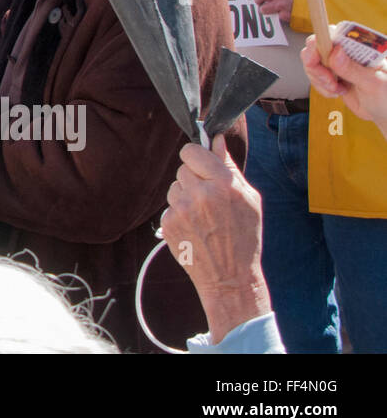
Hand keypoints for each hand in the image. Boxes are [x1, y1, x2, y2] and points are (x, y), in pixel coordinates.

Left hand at [161, 135, 269, 344]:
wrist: (230, 278)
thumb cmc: (245, 237)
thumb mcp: (249, 199)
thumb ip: (230, 167)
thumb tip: (216, 139)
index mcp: (224, 184)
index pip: (191, 151)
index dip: (196, 156)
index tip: (201, 164)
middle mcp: (200, 194)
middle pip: (182, 168)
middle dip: (193, 178)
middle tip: (208, 198)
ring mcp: (182, 209)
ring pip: (174, 187)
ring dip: (185, 196)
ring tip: (204, 216)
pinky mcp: (168, 223)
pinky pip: (169, 206)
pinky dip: (179, 214)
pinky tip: (195, 228)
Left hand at [253, 0, 293, 20]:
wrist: (316, 0)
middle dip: (258, 0)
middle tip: (260, 2)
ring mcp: (282, 3)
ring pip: (263, 8)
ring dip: (264, 9)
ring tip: (269, 8)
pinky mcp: (285, 14)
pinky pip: (275, 16)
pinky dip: (278, 15)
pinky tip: (283, 12)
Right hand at [302, 32, 386, 136]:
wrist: (384, 113)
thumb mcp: (373, 83)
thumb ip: (353, 69)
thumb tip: (335, 53)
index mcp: (361, 47)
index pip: (335, 33)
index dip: (320, 41)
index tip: (316, 56)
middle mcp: (347, 52)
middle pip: (316, 46)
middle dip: (315, 64)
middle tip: (327, 78)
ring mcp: (338, 64)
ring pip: (312, 62)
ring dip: (319, 78)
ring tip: (335, 88)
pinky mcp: (332, 75)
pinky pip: (314, 76)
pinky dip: (320, 87)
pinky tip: (336, 92)